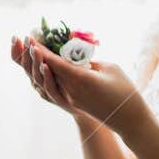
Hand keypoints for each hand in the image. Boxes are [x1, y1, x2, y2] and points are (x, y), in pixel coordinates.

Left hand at [10, 34, 144, 137]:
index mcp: (80, 79)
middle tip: (29, 40)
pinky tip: (49, 66)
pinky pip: (59, 85)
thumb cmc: (124, 91)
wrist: (129, 119)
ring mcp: (72, 98)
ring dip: (43, 65)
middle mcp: (71, 90)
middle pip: (49, 70)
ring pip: (52, 79)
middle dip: (38, 55)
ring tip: (35, 51)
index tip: (31, 39)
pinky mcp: (74, 102)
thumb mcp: (109, 68)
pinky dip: (52, 75)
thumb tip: (76, 56)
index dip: (41, 50)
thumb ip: (90, 60)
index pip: (55, 62)